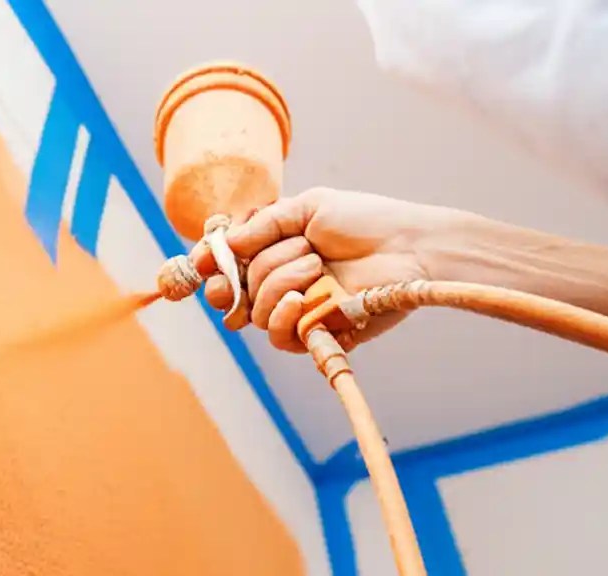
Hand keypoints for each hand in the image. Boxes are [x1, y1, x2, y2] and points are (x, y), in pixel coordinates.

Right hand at [189, 187, 475, 351]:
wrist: (409, 247)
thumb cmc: (367, 221)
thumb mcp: (309, 207)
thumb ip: (265, 224)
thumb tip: (226, 243)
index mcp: (276, 249)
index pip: (230, 264)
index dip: (209, 265)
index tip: (199, 262)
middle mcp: (282, 281)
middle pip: (232, 290)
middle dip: (231, 278)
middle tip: (225, 277)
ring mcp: (297, 309)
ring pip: (254, 309)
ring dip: (277, 280)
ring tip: (314, 261)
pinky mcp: (316, 333)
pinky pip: (278, 335)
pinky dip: (280, 315)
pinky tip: (300, 297)